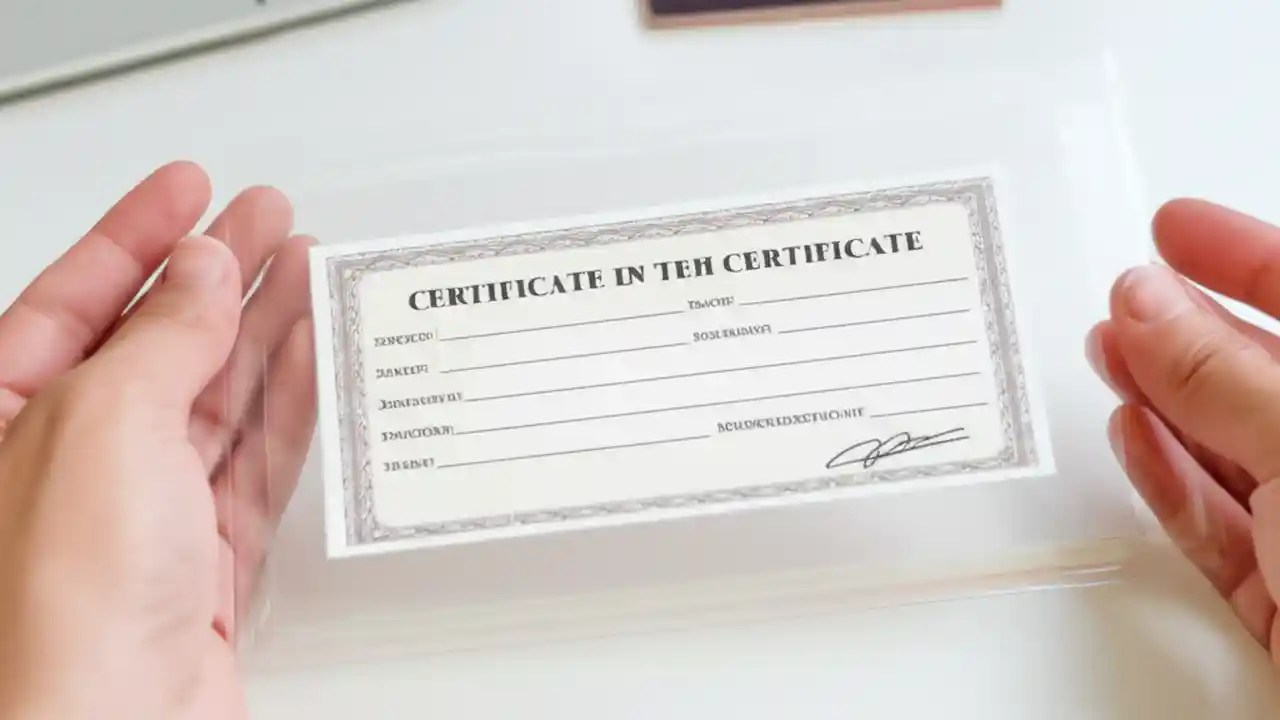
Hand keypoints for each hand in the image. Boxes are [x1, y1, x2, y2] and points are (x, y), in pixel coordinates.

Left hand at [0, 162, 315, 718]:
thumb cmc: (58, 610)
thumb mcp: (103, 423)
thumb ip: (162, 337)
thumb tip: (205, 270)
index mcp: (0, 416)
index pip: (71, 298)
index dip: (135, 231)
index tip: (191, 186)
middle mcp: (66, 462)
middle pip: (155, 342)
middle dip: (215, 274)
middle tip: (268, 219)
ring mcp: (140, 512)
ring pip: (215, 398)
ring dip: (265, 331)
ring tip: (310, 271)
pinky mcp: (203, 558)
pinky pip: (254, 460)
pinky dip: (288, 405)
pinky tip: (311, 357)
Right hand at [1088, 199, 1279, 661]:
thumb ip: (1218, 374)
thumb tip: (1146, 303)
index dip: (1246, 255)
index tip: (1175, 227)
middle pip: (1270, 377)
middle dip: (1190, 333)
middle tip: (1126, 295)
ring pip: (1237, 452)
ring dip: (1165, 403)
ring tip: (1108, 353)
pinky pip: (1222, 526)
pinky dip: (1172, 482)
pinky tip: (1136, 436)